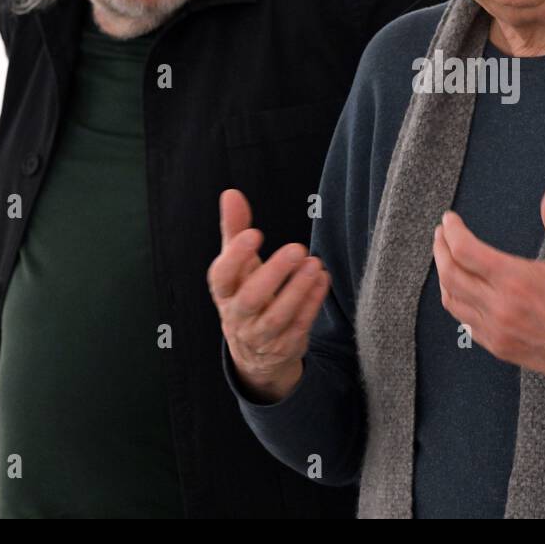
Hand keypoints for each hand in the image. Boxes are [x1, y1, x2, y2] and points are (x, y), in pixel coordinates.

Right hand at [207, 189, 330, 402]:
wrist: (254, 350)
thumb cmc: (245, 292)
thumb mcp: (237, 264)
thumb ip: (235, 229)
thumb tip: (231, 193)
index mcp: (224, 292)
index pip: (221, 277)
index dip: (235, 257)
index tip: (255, 234)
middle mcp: (238, 316)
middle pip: (251, 298)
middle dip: (274, 273)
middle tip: (297, 247)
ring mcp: (261, 335)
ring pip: (278, 316)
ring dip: (299, 289)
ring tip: (315, 263)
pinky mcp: (284, 346)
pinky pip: (299, 326)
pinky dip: (313, 303)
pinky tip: (323, 279)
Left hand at [433, 183, 544, 400]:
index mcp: (516, 280)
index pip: (465, 251)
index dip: (451, 231)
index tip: (449, 220)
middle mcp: (500, 307)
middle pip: (450, 274)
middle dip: (440, 250)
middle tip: (441, 234)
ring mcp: (497, 331)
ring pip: (452, 301)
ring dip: (444, 276)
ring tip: (447, 259)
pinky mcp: (500, 348)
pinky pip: (466, 323)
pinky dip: (458, 303)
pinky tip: (464, 291)